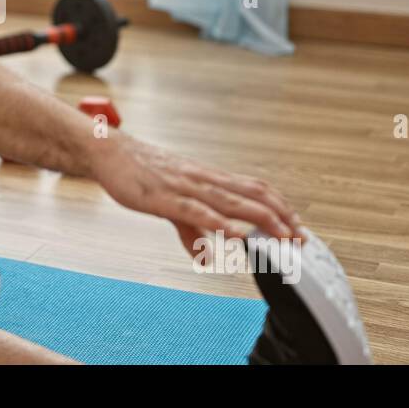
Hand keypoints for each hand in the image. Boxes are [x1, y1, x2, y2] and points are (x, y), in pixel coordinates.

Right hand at [93, 132, 301, 256]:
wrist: (108, 152)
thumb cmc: (139, 173)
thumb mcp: (170, 204)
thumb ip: (190, 230)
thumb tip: (203, 256)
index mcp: (207, 178)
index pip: (253, 188)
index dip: (279, 205)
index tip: (296, 225)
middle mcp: (203, 179)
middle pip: (252, 195)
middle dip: (281, 216)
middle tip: (300, 238)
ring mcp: (186, 186)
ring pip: (232, 202)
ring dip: (262, 219)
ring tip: (284, 236)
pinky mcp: (166, 197)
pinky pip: (197, 211)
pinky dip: (220, 223)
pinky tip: (236, 234)